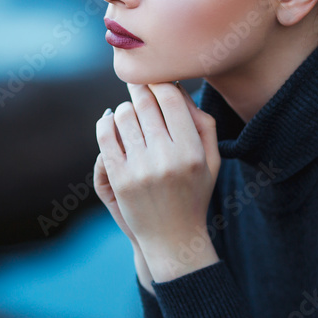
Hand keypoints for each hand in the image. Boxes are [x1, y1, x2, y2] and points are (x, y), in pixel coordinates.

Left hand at [95, 82, 221, 280]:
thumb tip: (177, 87)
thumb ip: (203, 123)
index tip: (155, 77)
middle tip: (136, 83)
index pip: (171, 99)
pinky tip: (110, 120)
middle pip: (145, 104)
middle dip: (139, 89)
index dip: (160, 82)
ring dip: (124, 108)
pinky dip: (105, 122)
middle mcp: (167, 159)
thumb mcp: (212, 161)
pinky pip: (106, 137)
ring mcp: (141, 170)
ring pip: (123, 117)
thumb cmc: (195, 194)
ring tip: (128, 110)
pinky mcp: (120, 180)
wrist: (173, 240)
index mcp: (192, 151)